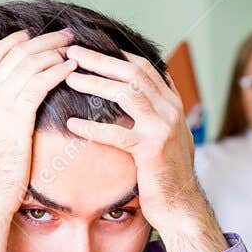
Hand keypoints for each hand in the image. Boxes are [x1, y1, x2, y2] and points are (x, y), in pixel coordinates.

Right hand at [0, 28, 77, 219]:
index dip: (12, 42)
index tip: (28, 35)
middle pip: (14, 54)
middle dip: (40, 40)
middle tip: (61, 33)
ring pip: (29, 64)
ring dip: (53, 50)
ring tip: (72, 45)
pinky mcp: (16, 116)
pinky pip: (40, 82)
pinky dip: (57, 70)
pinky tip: (71, 66)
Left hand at [63, 47, 226, 251]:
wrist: (181, 204)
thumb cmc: (165, 172)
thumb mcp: (165, 134)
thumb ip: (154, 111)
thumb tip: (133, 92)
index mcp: (172, 104)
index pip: (144, 68)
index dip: (116, 54)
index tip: (91, 46)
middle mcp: (171, 111)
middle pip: (133, 74)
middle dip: (101, 59)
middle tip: (72, 51)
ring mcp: (163, 129)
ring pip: (127, 94)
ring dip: (96, 83)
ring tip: (70, 77)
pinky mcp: (151, 151)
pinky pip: (117, 134)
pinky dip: (92, 128)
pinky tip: (72, 124)